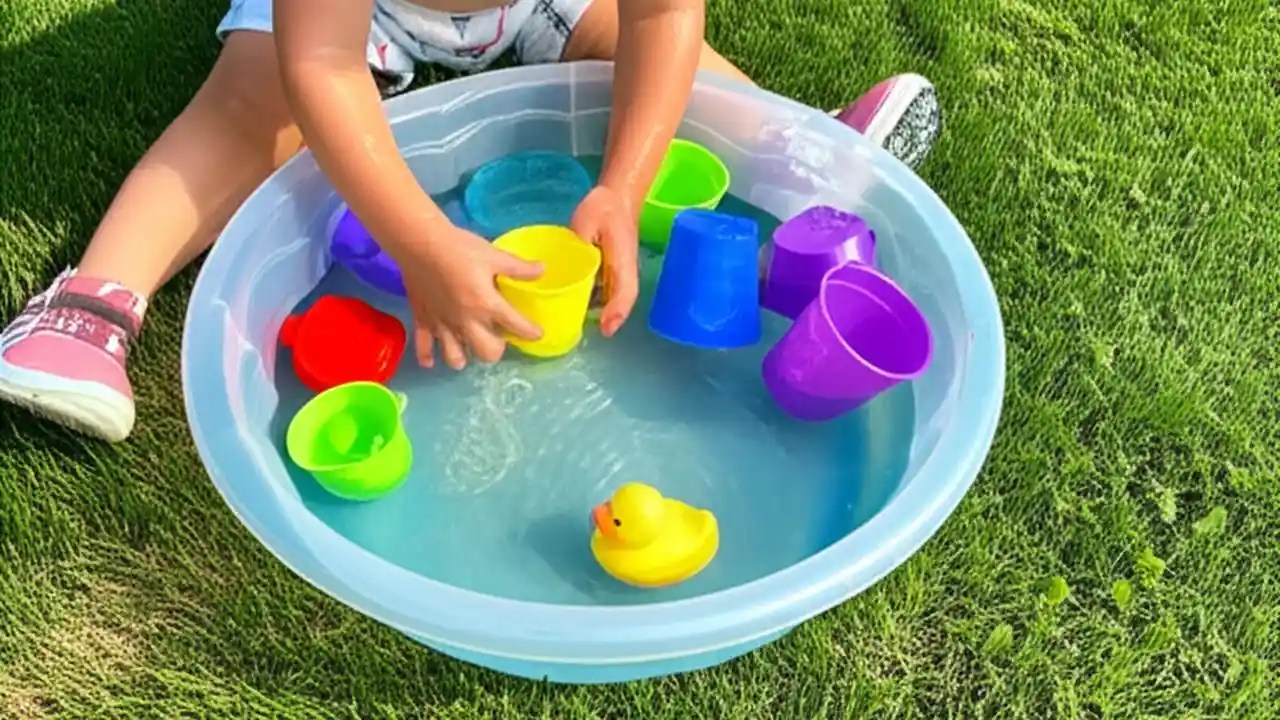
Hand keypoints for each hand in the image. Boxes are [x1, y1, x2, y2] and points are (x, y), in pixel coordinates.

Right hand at [393, 223, 543, 369]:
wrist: (419, 242)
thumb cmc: (459, 248)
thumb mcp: (494, 255)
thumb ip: (519, 268)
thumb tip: (543, 269)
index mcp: (487, 305)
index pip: (516, 326)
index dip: (531, 332)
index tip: (537, 333)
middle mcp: (466, 321)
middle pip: (487, 352)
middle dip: (497, 349)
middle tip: (498, 336)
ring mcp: (443, 324)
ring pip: (455, 357)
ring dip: (464, 356)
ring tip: (468, 345)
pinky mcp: (423, 320)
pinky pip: (424, 346)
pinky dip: (428, 356)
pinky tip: (431, 361)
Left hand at [570, 185, 639, 336]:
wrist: (618, 199)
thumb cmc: (604, 208)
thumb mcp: (588, 218)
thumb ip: (581, 239)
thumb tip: (571, 261)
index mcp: (623, 258)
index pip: (626, 289)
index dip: (617, 310)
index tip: (607, 327)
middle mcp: (626, 269)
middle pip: (624, 300)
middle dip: (612, 319)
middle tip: (597, 333)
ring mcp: (622, 272)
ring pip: (617, 298)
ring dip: (604, 314)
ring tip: (581, 325)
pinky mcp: (614, 271)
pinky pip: (608, 291)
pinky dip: (597, 303)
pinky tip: (576, 307)